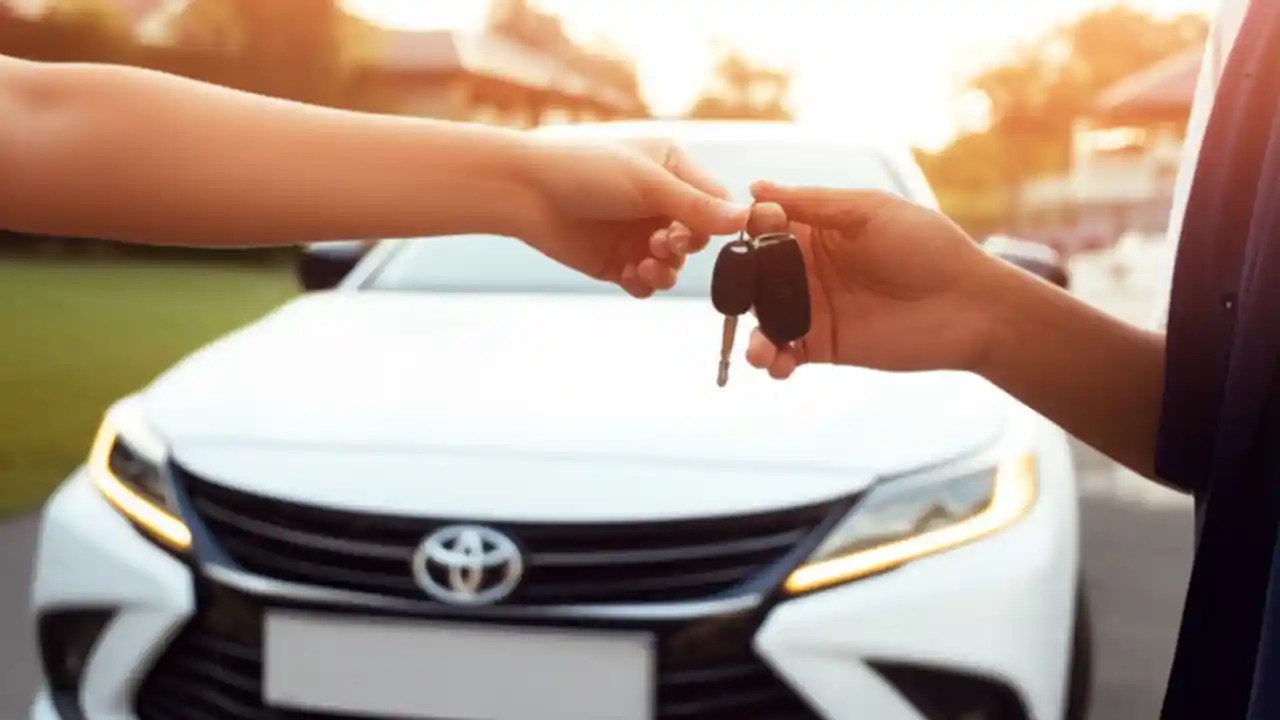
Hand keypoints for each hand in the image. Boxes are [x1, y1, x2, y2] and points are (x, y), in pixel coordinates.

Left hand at [519, 136, 748, 297]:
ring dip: (664, 271)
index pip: (716, 203)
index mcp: (673, 170)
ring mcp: (638, 234)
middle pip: (698, 239)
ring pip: (674, 266)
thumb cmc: (585, 171)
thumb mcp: (647, 184)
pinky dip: (642, 285)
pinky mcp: (617, 262)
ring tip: (642, 266)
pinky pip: (646, 284)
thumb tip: (746, 220)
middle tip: (659, 244)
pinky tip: (627, 275)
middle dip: (681, 248)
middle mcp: (660, 203)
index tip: (688, 232)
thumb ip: (696, 206)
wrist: (524, 193)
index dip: (712, 225)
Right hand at [743, 182, 1004, 378]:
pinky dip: (773, 361)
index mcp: (817, 231)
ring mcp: (814, 311)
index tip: (744, 241)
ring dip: (752, 334)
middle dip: (739, 292)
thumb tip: (755, 189)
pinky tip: (779, 364)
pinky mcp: (824, 347)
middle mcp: (809, 270)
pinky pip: (786, 354)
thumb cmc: (928, 247)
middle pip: (754, 279)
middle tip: (738, 302)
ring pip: (764, 321)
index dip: (747, 234)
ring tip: (759, 350)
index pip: (764, 229)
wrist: (971, 306)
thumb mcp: (868, 211)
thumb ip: (812, 203)